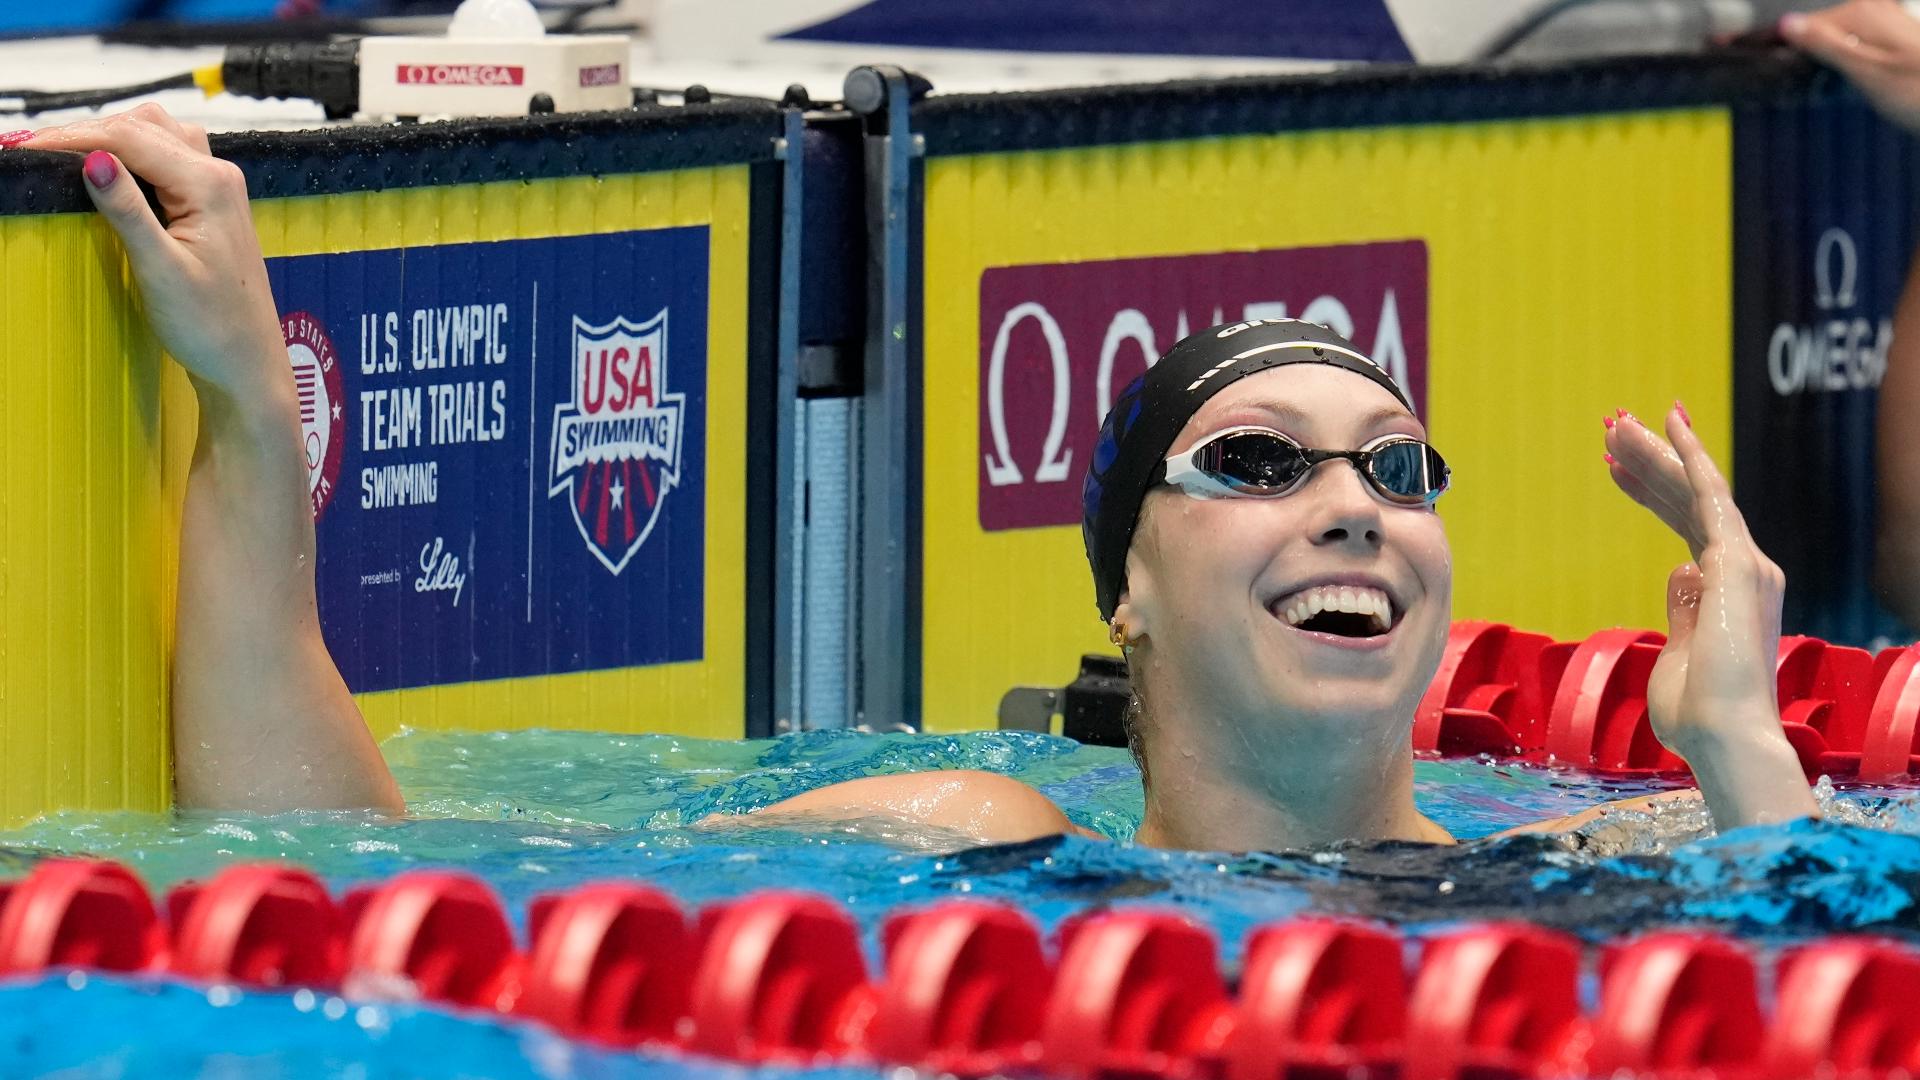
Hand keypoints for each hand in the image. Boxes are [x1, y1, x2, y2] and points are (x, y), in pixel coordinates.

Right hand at [13, 105, 287, 402]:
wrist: (247, 362)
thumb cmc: (211, 326)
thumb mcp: (161, 270)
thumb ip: (128, 212)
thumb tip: (93, 160)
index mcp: (209, 184)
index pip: (131, 138)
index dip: (73, 137)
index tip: (26, 147)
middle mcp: (218, 175)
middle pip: (144, 127)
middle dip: (88, 132)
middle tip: (37, 151)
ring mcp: (218, 188)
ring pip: (158, 135)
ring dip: (112, 137)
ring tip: (64, 155)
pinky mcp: (211, 203)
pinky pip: (168, 158)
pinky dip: (132, 154)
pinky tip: (107, 171)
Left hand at [1603, 405, 1785, 758]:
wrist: (1725, 736)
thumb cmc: (1696, 713)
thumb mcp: (1677, 653)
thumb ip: (1683, 610)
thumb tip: (1679, 571)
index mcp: (1729, 593)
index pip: (1686, 527)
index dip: (1651, 495)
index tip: (1615, 470)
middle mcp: (1745, 571)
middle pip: (1689, 502)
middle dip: (1650, 464)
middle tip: (1612, 430)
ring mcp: (1746, 565)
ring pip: (1695, 490)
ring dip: (1656, 453)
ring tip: (1616, 424)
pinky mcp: (1737, 562)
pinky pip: (1710, 493)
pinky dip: (1689, 455)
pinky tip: (1668, 423)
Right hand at [1782, 0, 1919, 134]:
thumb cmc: (1918, 92)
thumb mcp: (1867, 72)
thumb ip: (1826, 46)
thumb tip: (1787, 24)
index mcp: (1861, 13)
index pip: (1801, 24)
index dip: (1776, 46)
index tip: (1754, 64)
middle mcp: (1872, 9)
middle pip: (1816, 30)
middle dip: (1798, 55)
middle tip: (1783, 86)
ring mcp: (1882, 21)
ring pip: (1831, 38)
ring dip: (1816, 61)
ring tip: (1806, 87)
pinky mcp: (1888, 37)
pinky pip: (1849, 45)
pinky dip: (1836, 63)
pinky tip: (1834, 83)